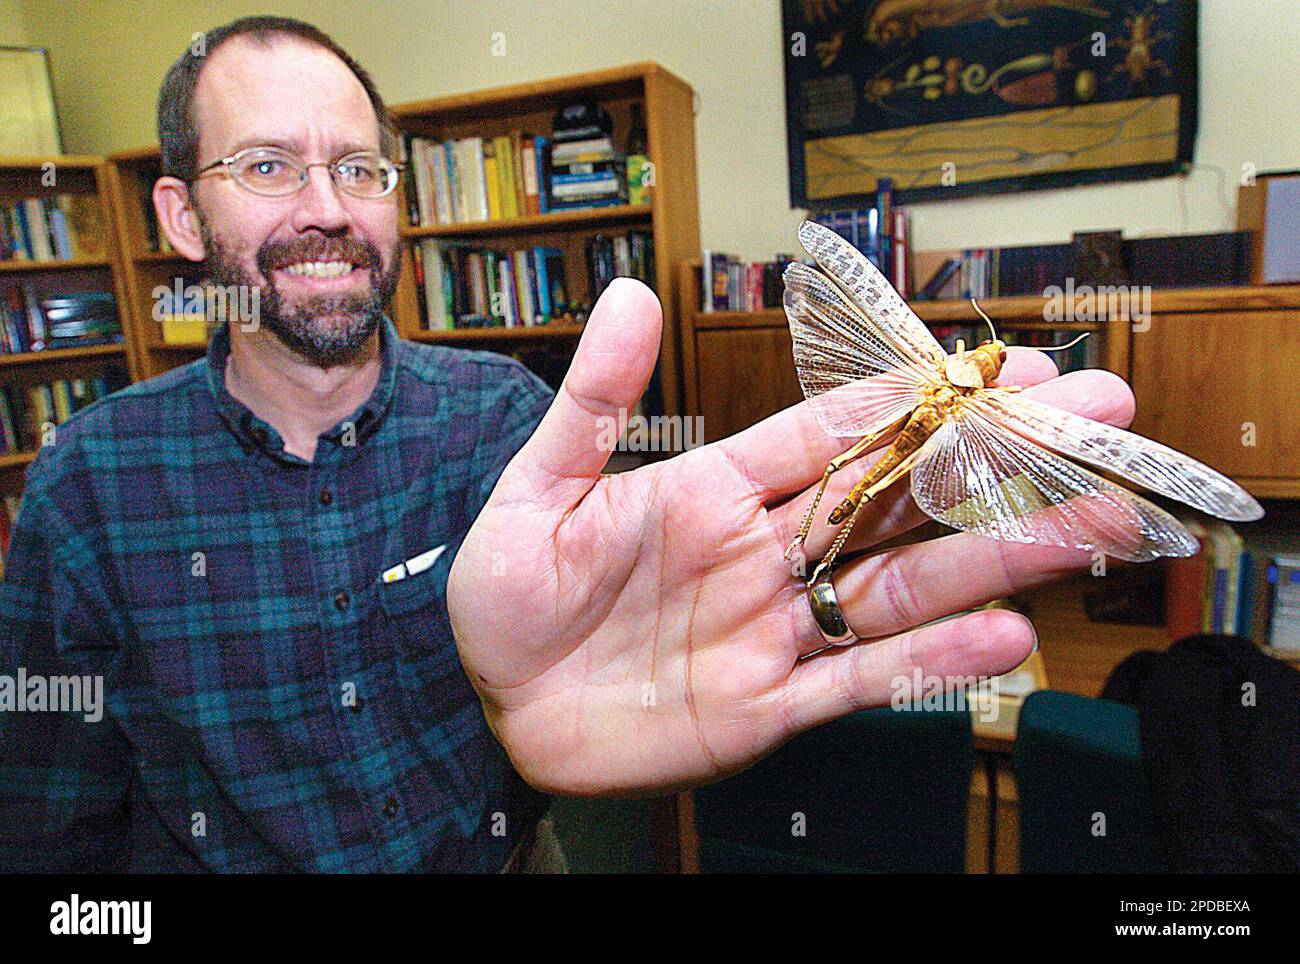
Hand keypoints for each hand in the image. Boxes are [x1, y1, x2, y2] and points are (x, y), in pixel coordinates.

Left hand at [447, 279, 1134, 794]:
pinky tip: (1004, 635)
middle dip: (998, 462)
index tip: (1007, 365)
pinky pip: (859, 682)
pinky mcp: (769, 705)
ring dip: (998, 557)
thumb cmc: (508, 592)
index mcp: (715, 491)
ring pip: (903, 588)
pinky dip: (930, 663)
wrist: (492, 706)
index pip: (836, 433)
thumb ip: (594, 403)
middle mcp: (764, 553)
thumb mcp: (537, 488)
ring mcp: (773, 629)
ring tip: (1094, 522)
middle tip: (1099, 419)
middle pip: (899, 503)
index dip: (920, 399)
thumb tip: (633, 293)